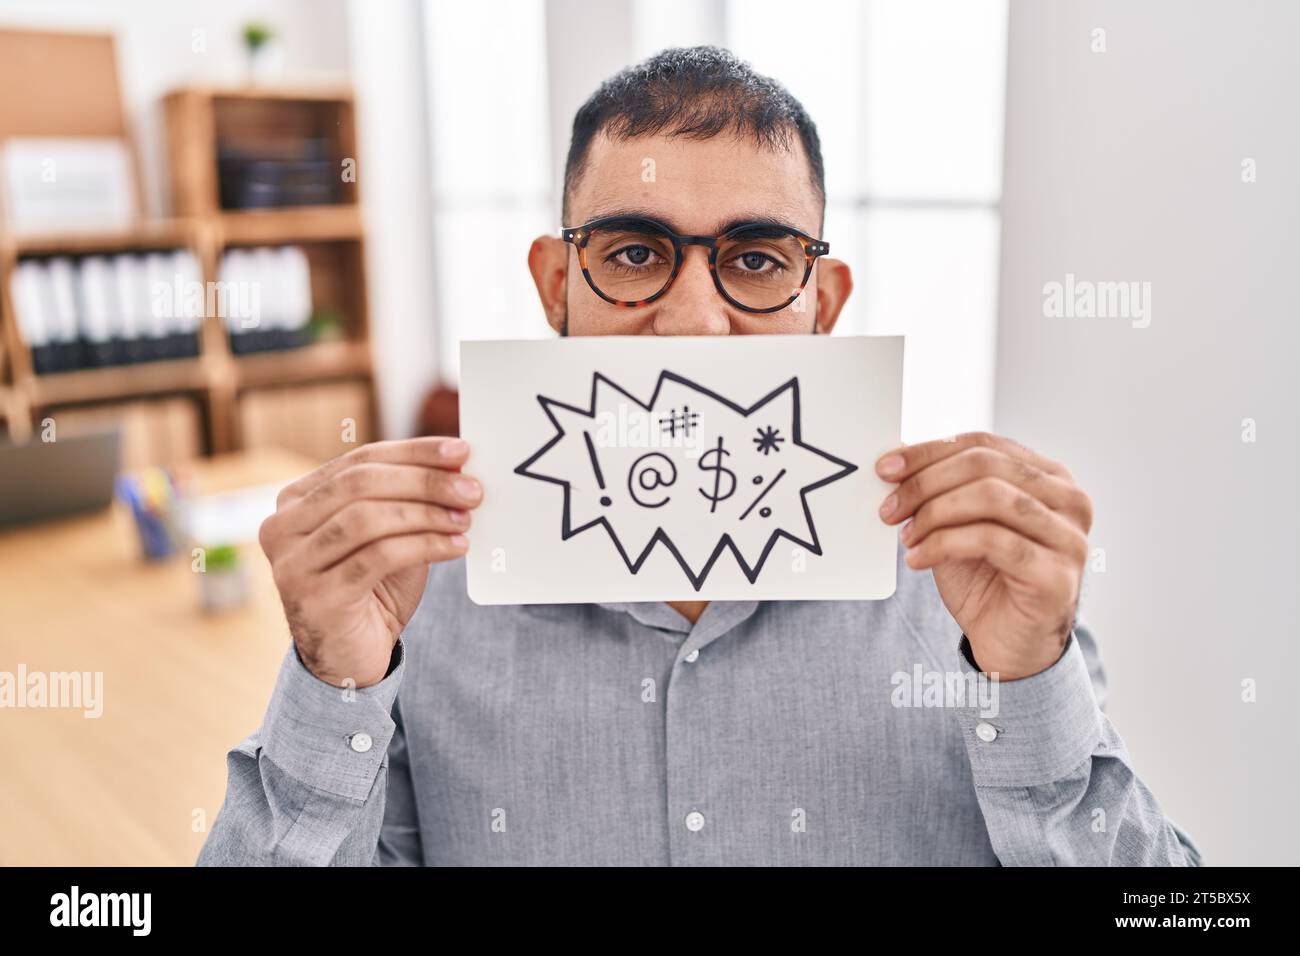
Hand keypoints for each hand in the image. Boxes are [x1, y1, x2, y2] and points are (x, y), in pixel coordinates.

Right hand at [258, 437, 481, 687]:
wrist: (349, 659)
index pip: (359, 459)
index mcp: (296, 500)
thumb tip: (457, 465)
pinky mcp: (315, 597)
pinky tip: (456, 547)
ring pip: (366, 518)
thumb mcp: (388, 536)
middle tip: (471, 489)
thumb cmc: (372, 590)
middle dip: (424, 481)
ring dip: (426, 513)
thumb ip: (407, 500)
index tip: (461, 451)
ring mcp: (292, 564)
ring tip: (465, 519)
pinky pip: (377, 558)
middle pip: (360, 484)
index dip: (414, 452)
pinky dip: (424, 546)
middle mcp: (282, 527)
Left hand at [876, 433, 1092, 679]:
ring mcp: (1069, 537)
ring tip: (907, 536)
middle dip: (925, 483)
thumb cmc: (985, 579)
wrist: (1008, 645)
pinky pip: (990, 540)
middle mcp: (1069, 500)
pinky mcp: (1057, 574)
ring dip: (934, 513)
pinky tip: (918, 558)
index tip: (885, 468)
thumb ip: (940, 488)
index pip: (983, 444)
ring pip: (989, 497)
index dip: (929, 451)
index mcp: (1049, 477)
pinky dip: (943, 544)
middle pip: (985, 465)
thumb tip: (896, 457)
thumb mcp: (958, 523)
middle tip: (888, 508)